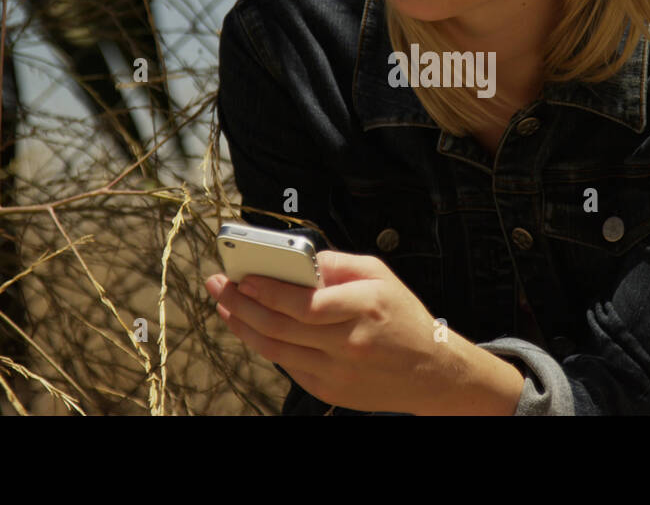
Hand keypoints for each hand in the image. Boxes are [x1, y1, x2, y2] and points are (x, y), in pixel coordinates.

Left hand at [205, 250, 464, 413]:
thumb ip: (337, 264)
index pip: (303, 302)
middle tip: (218, 285)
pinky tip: (252, 327)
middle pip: (280, 326)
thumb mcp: (379, 275)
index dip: (266, 289)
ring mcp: (337, 371)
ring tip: (226, 305)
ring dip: (244, 325)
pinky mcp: (330, 390)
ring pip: (276, 349)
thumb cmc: (404, 317)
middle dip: (241, 303)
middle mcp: (348, 342)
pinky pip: (288, 365)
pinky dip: (265, 344)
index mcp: (363, 307)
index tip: (241, 275)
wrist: (431, 372)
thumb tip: (297, 259)